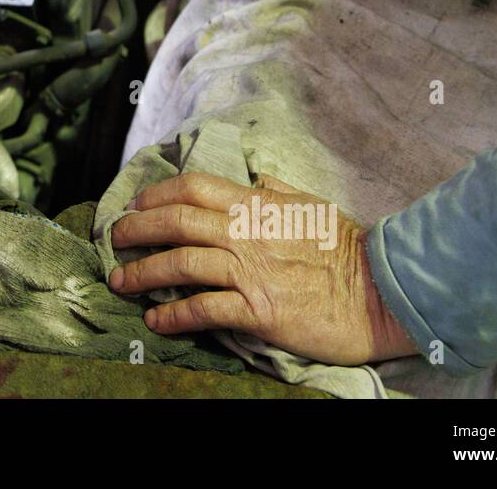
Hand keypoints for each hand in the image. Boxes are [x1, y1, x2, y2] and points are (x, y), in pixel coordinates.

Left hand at [108, 172, 416, 365]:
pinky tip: (156, 319)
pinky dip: (174, 314)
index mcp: (257, 205)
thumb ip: (277, 191)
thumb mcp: (311, 205)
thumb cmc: (348, 250)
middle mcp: (246, 233)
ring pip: (182, 264)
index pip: (194, 187)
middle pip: (176, 222)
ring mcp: (251, 271)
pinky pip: (204, 310)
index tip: (136, 204)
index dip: (158, 194)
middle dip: (137, 229)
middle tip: (115, 239)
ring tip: (121, 282)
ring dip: (144, 273)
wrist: (382, 292)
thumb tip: (255, 178)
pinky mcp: (259, 310)